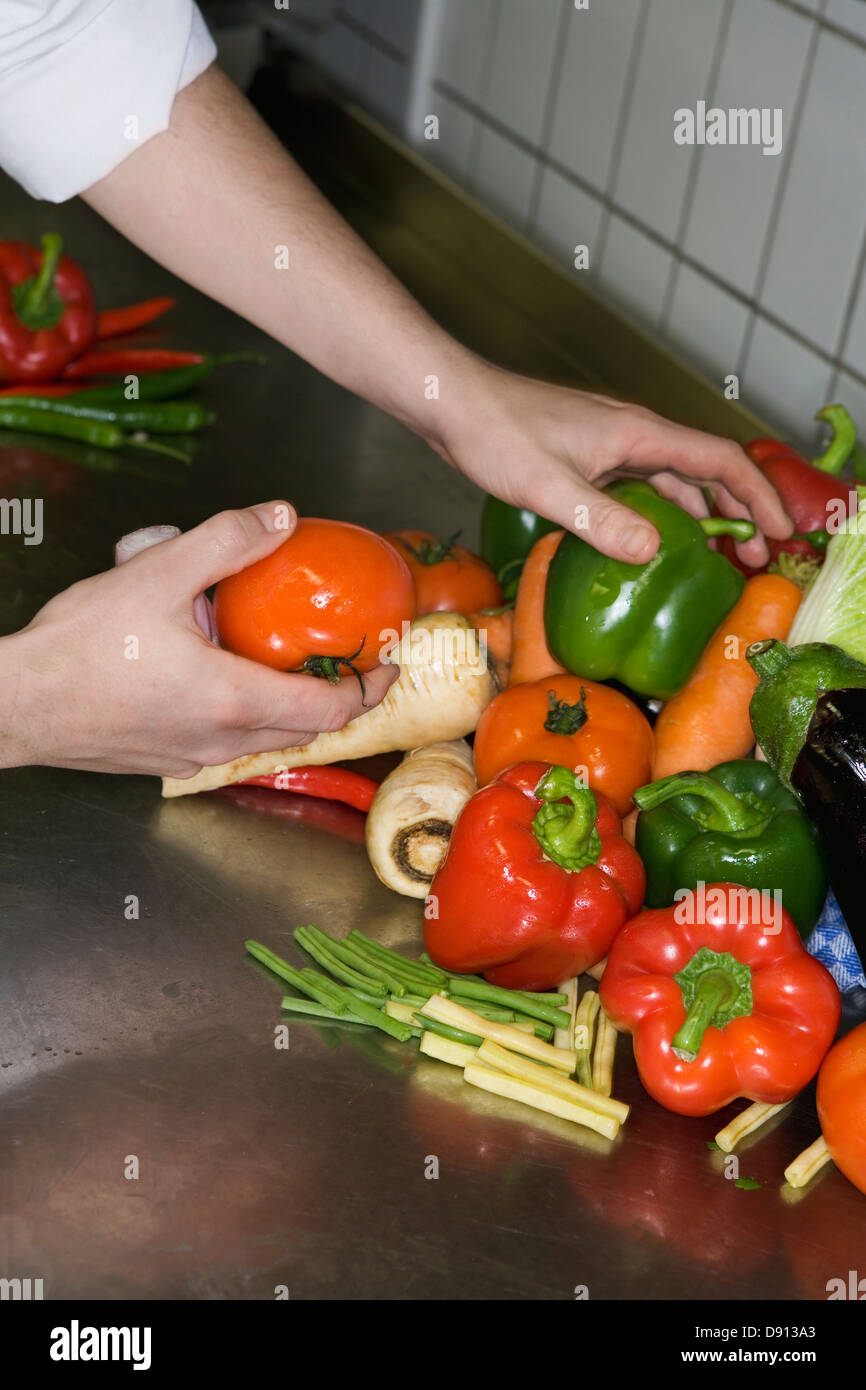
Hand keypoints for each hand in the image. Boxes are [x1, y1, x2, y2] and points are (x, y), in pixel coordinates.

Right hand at [0, 502, 397, 776]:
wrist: (16, 704)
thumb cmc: (77, 650)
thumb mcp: (157, 575)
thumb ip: (225, 543)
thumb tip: (280, 518)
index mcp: (234, 700)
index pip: (333, 709)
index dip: (373, 686)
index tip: (391, 660)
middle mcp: (223, 739)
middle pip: (308, 728)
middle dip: (340, 696)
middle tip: (352, 656)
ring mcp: (193, 757)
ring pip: (268, 738)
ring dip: (293, 705)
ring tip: (291, 659)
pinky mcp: (166, 759)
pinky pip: (228, 741)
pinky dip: (248, 712)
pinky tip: (226, 675)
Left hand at [436, 362, 792, 568]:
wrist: (452, 401)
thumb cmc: (495, 433)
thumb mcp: (548, 487)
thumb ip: (600, 520)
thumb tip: (653, 554)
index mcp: (637, 433)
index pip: (720, 459)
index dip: (757, 495)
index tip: (778, 530)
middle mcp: (632, 434)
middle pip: (705, 470)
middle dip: (738, 511)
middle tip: (753, 558)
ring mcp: (610, 444)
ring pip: (672, 480)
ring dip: (700, 515)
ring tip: (715, 557)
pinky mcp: (586, 456)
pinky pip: (638, 486)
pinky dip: (659, 513)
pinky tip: (653, 541)